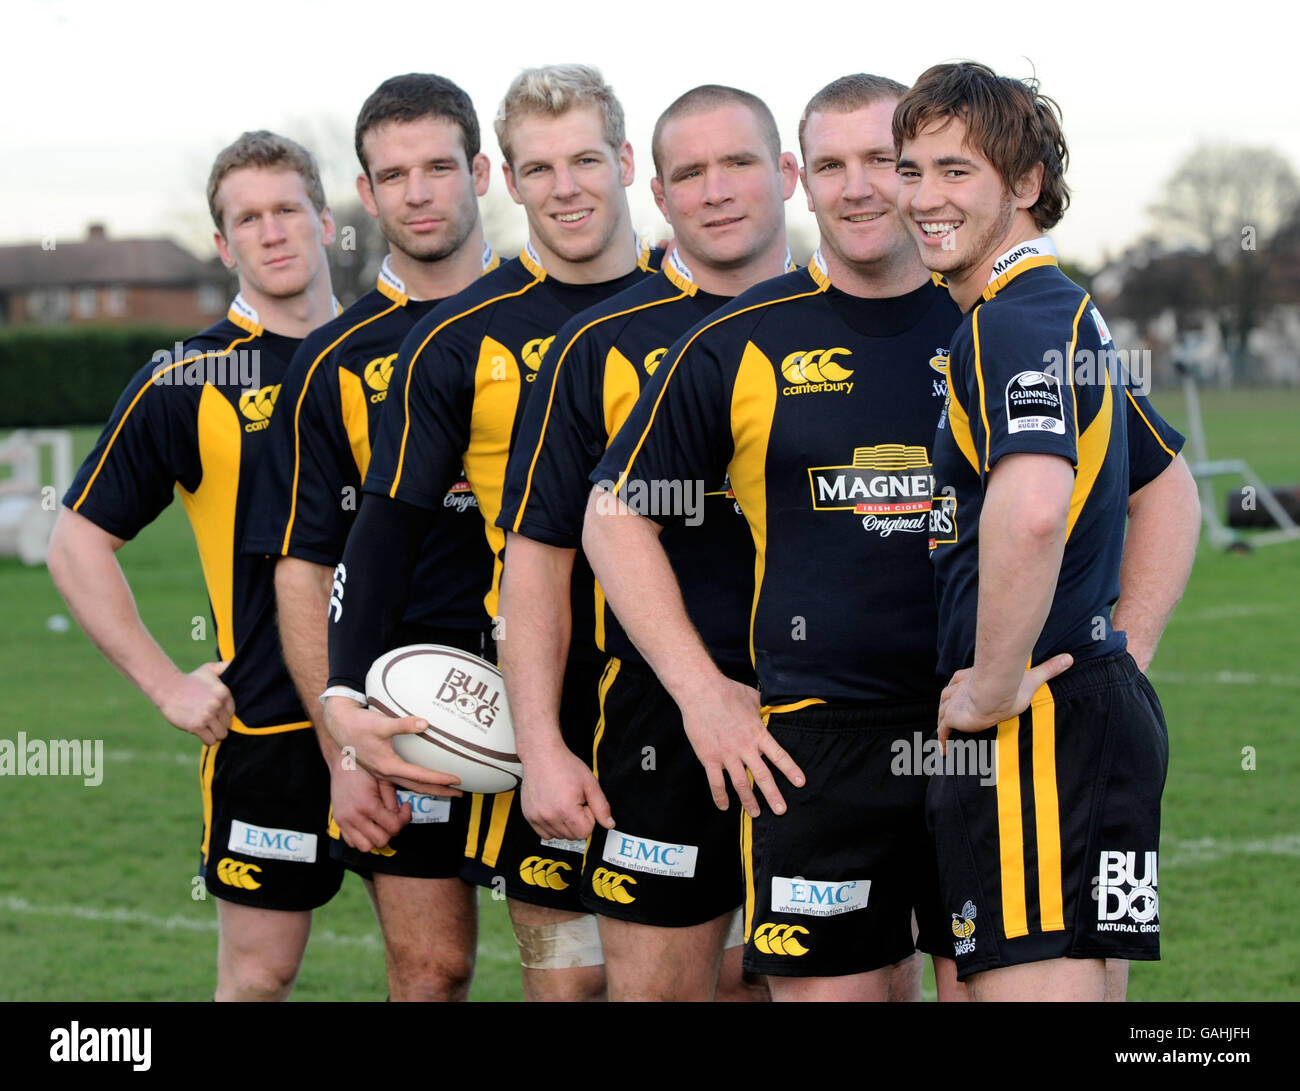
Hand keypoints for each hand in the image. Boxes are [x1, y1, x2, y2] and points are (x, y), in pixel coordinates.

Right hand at [154, 661, 233, 744]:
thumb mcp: (209, 669)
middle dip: (218, 725)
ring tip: (205, 728)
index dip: (223, 715)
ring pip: (221, 735)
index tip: (214, 712)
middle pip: (227, 725)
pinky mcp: (196, 726)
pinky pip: (210, 741)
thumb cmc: (190, 680)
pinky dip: (207, 740)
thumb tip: (236, 663)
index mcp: (224, 693)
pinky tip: (200, 732)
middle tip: (208, 720)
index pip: (232, 713)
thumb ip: (225, 666)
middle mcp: (217, 704)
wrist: (168, 688)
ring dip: (214, 734)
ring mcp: (207, 715)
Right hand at [323, 696, 462, 796]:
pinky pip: (402, 783)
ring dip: (429, 790)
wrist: (339, 726)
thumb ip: (403, 724)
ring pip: (410, 787)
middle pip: (417, 787)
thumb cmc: (359, 725)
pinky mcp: (380, 769)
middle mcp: (386, 773)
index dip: (439, 779)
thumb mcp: (381, 723)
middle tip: (460, 794)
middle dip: (439, 792)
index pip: (419, 776)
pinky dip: (416, 785)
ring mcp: (382, 773)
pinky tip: (424, 783)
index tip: (457, 780)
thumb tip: (425, 724)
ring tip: (447, 791)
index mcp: (388, 766)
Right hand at [330, 757, 410, 852]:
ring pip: (366, 847)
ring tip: (381, 823)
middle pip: (381, 840)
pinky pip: (352, 842)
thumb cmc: (362, 766)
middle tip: (395, 816)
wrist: (342, 758)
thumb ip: (393, 801)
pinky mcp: (338, 821)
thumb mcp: (383, 780)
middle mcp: (353, 816)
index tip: (405, 808)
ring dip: (376, 838)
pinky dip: (363, 838)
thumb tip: (401, 815)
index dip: (404, 819)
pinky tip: (369, 825)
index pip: (393, 827)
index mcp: (367, 805)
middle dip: (391, 830)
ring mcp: (344, 821)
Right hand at [520, 744, 611, 842]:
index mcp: (566, 809)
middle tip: (574, 801)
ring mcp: (537, 817)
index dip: (589, 817)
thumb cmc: (565, 766)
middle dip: (578, 821)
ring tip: (563, 803)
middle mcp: (550, 816)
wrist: (542, 756)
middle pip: (573, 836)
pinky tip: (554, 810)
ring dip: (565, 824)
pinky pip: (544, 834)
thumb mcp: (590, 784)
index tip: (584, 803)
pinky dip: (552, 826)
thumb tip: (609, 824)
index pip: (585, 832)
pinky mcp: (529, 817)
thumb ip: (602, 807)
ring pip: (559, 836)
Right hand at [679, 677, 804, 817]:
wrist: (701, 691)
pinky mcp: (709, 758)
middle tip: (781, 810)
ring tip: (755, 814)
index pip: (779, 756)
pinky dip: (720, 796)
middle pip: (763, 776)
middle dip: (773, 795)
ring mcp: (727, 754)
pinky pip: (716, 782)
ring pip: (741, 784)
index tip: (800, 783)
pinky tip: (724, 806)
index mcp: (757, 733)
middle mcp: (745, 747)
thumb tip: (770, 707)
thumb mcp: (752, 697)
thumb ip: (762, 708)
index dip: (790, 770)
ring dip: (749, 801)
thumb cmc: (727, 690)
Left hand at [937, 654, 1073, 752]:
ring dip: (944, 720)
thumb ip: (1049, 669)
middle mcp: (960, 689)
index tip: (964, 697)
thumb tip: (1070, 658)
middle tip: (952, 717)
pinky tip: (942, 752)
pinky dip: (942, 741)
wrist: (996, 692)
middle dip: (949, 704)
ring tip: (946, 733)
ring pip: (943, 711)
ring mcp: (954, 703)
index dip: (960, 688)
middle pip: (948, 696)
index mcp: (973, 678)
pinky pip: (943, 731)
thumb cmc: (1012, 685)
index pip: (960, 682)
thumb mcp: (1032, 678)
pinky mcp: (951, 717)